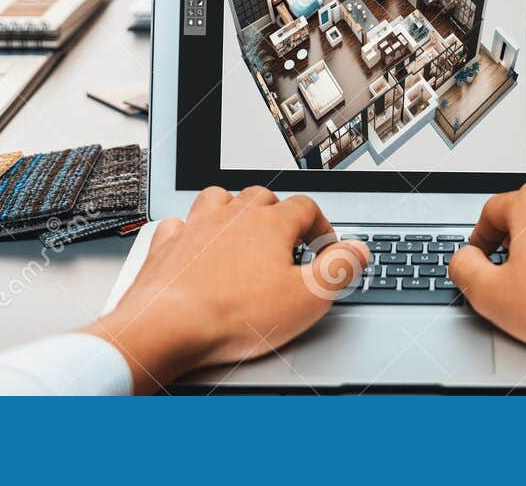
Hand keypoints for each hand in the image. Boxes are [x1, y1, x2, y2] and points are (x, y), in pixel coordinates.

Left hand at [86, 187, 367, 393]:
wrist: (167, 327)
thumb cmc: (234, 316)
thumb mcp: (306, 299)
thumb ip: (338, 270)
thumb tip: (358, 250)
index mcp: (269, 224)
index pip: (306, 207)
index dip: (321, 225)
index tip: (324, 248)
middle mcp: (231, 217)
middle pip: (263, 197)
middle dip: (280, 214)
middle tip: (288, 242)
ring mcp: (195, 228)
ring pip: (219, 200)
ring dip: (234, 210)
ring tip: (244, 232)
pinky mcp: (167, 247)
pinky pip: (180, 224)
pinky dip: (192, 230)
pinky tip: (196, 245)